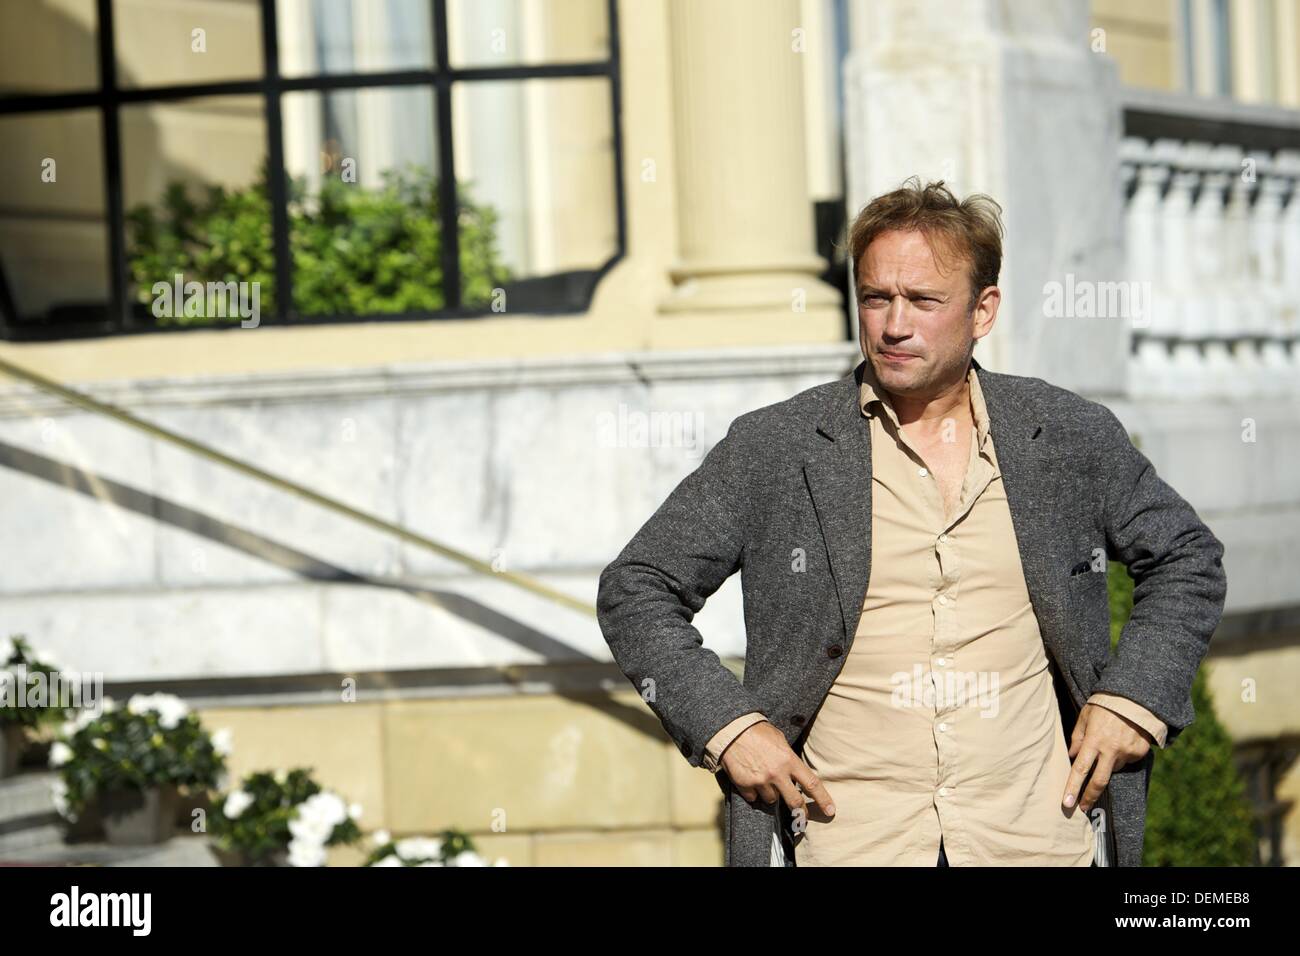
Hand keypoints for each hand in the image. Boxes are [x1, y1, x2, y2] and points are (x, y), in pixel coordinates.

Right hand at [720, 721, 835, 821]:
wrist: (732, 730)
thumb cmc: (757, 730)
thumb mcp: (779, 739)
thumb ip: (789, 756)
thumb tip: (795, 769)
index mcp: (789, 760)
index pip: (812, 784)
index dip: (823, 800)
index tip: (830, 811)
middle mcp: (777, 773)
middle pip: (794, 801)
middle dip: (801, 812)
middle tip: (802, 818)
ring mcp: (761, 781)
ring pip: (772, 800)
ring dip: (771, 795)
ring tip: (765, 781)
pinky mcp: (745, 785)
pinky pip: (753, 798)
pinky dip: (754, 793)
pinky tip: (751, 780)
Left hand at [1063, 702, 1152, 813]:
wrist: (1136, 699)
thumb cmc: (1105, 705)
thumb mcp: (1086, 716)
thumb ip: (1078, 737)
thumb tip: (1072, 756)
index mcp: (1094, 740)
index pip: (1081, 768)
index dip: (1073, 787)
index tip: (1067, 803)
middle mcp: (1111, 749)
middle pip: (1099, 781)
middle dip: (1089, 797)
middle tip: (1082, 807)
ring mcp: (1127, 752)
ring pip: (1113, 768)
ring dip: (1108, 763)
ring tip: (1109, 742)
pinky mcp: (1140, 753)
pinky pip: (1127, 760)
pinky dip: (1121, 755)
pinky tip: (1122, 740)